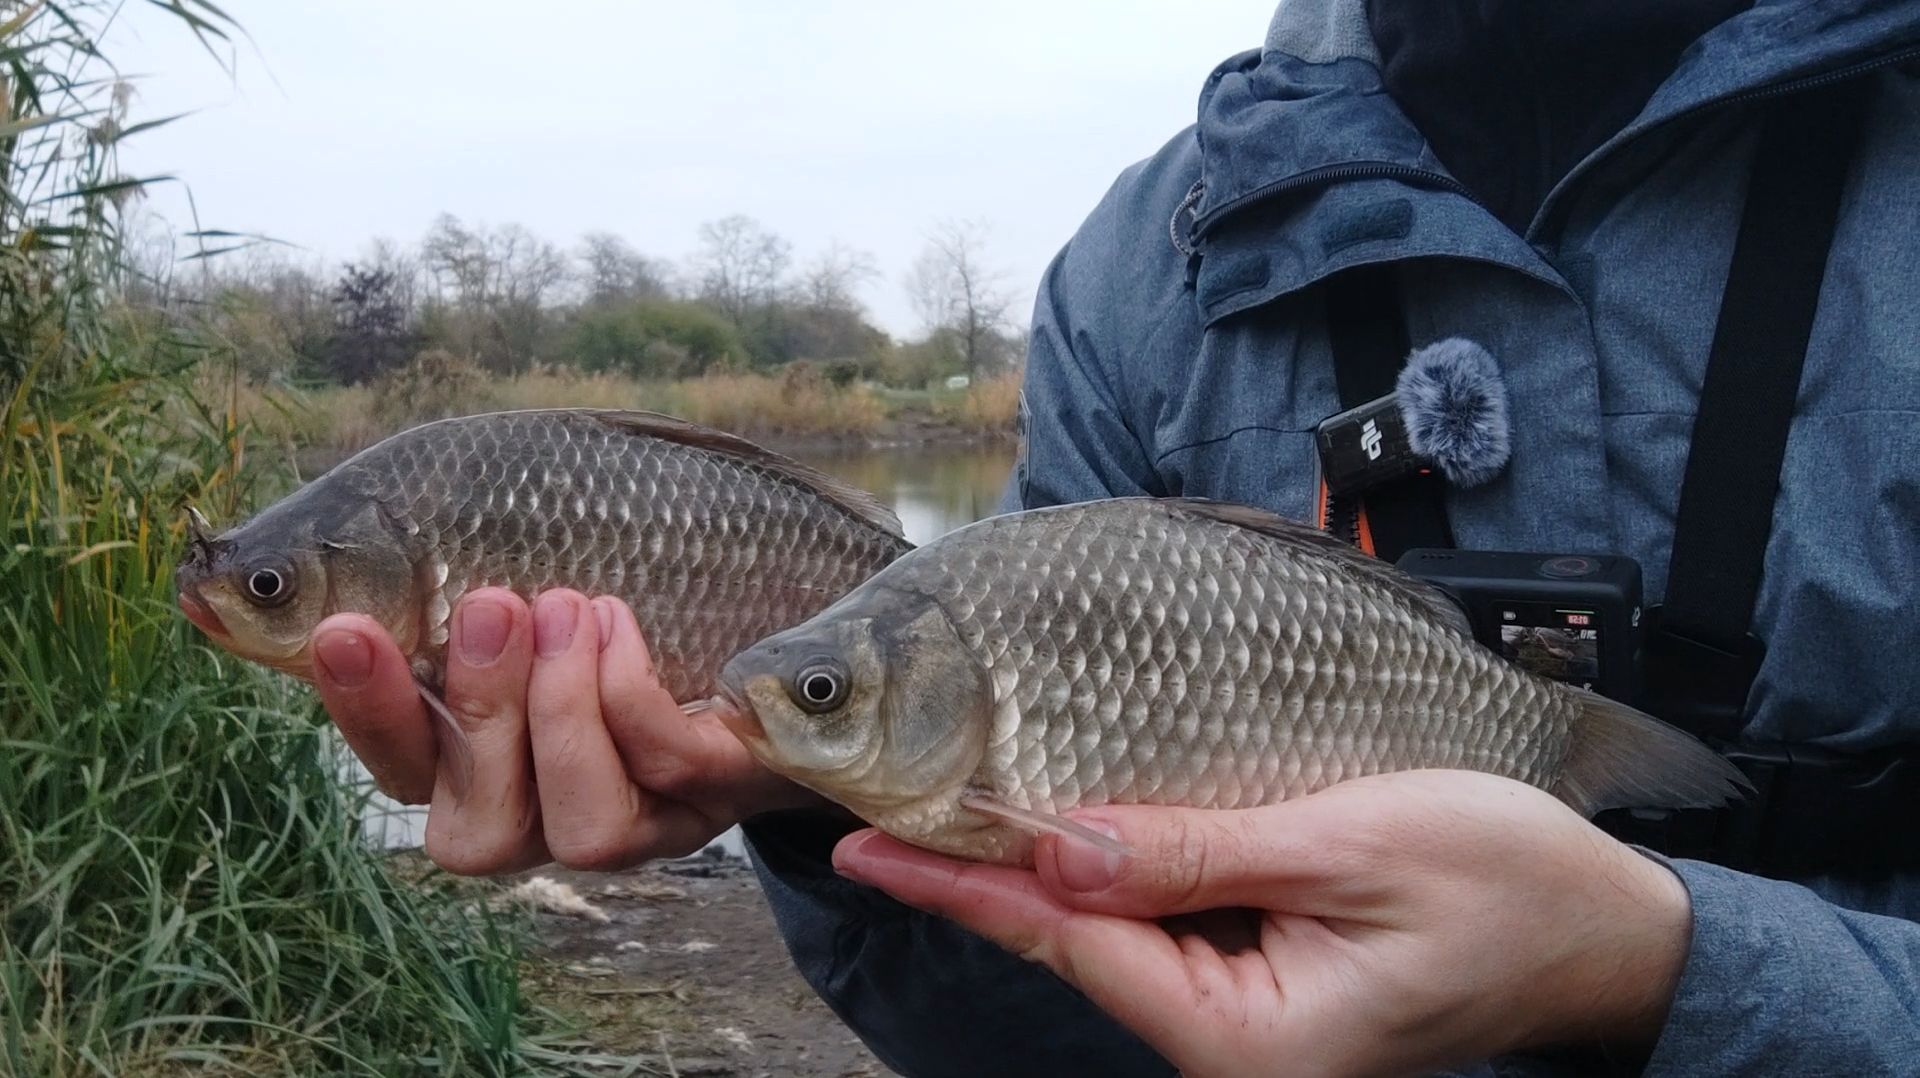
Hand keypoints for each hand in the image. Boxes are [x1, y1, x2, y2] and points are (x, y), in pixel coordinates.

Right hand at [308, 587, 822, 874]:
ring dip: (563, 711)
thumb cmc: (631, 572)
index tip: (344, 628)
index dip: (364, 711)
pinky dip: (630, 692)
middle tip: (493, 603)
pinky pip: (666, 768)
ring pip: (581, 830)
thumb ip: (433, 573)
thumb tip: (311, 557)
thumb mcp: (524, 562)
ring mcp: (646, 817)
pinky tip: (617, 622)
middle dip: (478, 713)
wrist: (780, 605)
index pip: (401, 769)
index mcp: (485, 763)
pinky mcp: (723, 792)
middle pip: (478, 835)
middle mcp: (556, 814)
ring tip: (566, 607)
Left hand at [833, 771, 1691, 1077]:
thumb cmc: (1506, 884)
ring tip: (947, 809)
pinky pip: (1168, 935)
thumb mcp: (1352, 848)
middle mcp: (1233, 1051)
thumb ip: (1199, 854)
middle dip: (983, 874)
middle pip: (1078, 946)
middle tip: (878, 812)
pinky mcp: (1268, 996)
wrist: (1608, 936)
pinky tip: (1068, 832)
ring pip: (1115, 937)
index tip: (863, 847)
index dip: (963, 884)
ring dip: (1042, 871)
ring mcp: (1249, 1031)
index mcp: (1249, 1038)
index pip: (1073, 942)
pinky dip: (1115, 879)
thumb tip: (1055, 853)